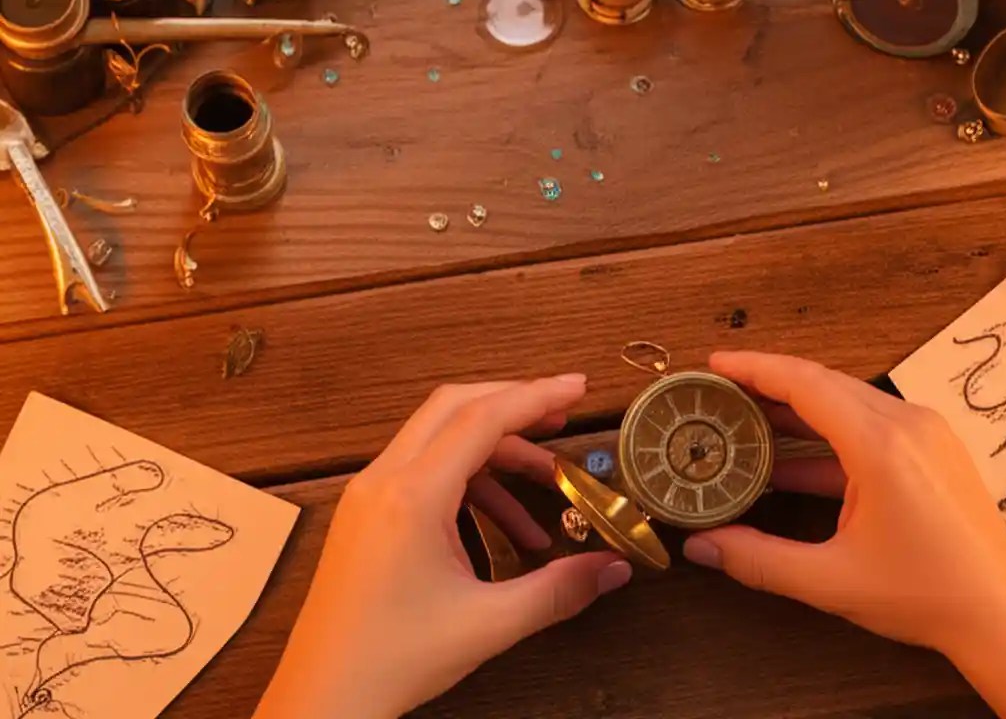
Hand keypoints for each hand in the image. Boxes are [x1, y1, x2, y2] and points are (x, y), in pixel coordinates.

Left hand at [254, 376, 631, 718]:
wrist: (323, 698)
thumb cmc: (390, 660)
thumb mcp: (489, 625)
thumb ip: (559, 590)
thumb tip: (615, 568)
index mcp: (411, 497)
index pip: (482, 419)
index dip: (536, 396)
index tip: (577, 386)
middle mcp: (383, 482)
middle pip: (454, 408)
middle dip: (514, 405)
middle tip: (563, 414)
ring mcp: (368, 497)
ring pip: (439, 441)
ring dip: (495, 454)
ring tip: (546, 486)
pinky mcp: (366, 517)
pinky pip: (423, 474)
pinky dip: (469, 484)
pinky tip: (505, 529)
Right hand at [682, 352, 1005, 718]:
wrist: (1001, 614)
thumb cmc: (926, 594)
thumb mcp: (830, 579)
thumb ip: (758, 559)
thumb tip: (700, 545)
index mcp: (882, 445)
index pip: (805, 384)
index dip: (754, 369)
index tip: (714, 364)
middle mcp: (908, 424)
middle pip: (825, 384)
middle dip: (769, 383)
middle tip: (720, 392)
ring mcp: (926, 434)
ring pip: (848, 403)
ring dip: (798, 409)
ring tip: (747, 419)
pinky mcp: (934, 451)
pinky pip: (871, 424)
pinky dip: (828, 434)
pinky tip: (792, 461)